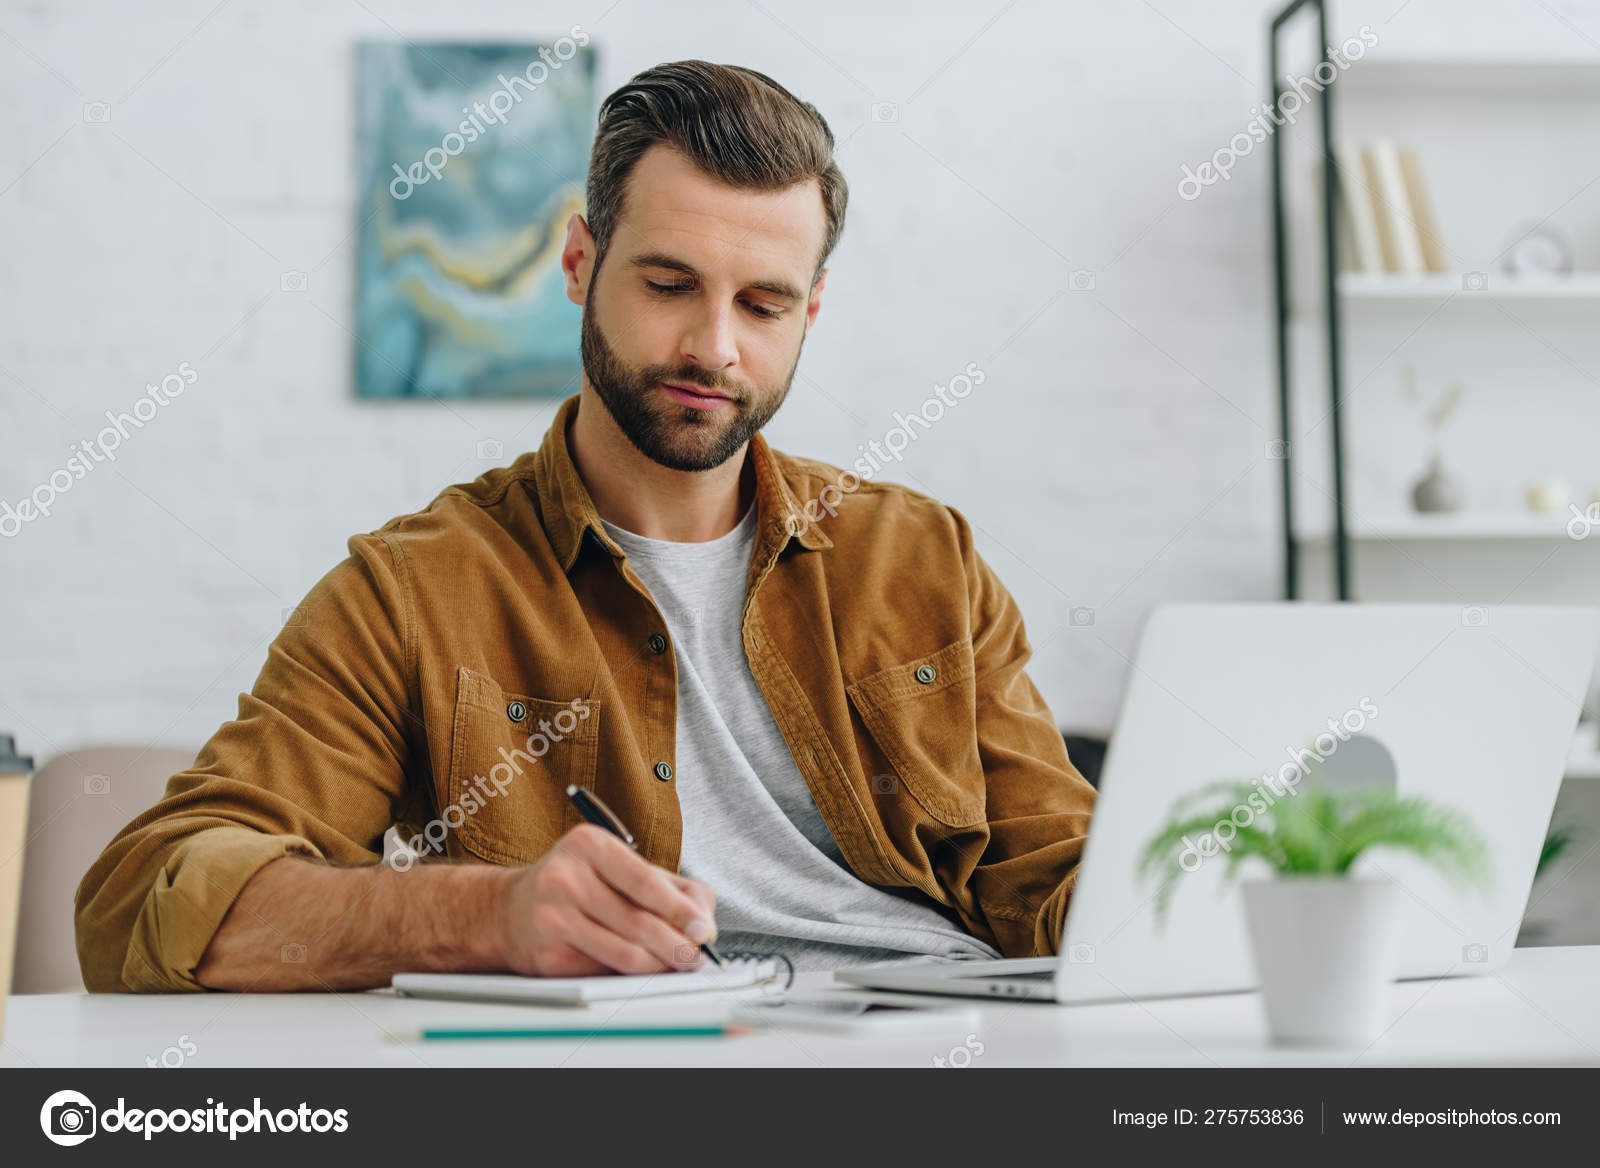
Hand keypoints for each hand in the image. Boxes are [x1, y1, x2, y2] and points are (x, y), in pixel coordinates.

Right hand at [497, 824, 717, 976]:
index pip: (644, 881)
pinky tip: (642, 970)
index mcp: (589, 845)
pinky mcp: (547, 956)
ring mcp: (552, 918)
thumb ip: (670, 886)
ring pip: (624, 953)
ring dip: (659, 965)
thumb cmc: (577, 885)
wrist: (510, 911)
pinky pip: (604, 972)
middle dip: (677, 945)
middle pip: (637, 922)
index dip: (680, 910)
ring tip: (676, 965)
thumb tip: (704, 921)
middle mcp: (565, 877)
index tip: (704, 931)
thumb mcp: (619, 867)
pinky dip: (631, 976)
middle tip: (698, 957)